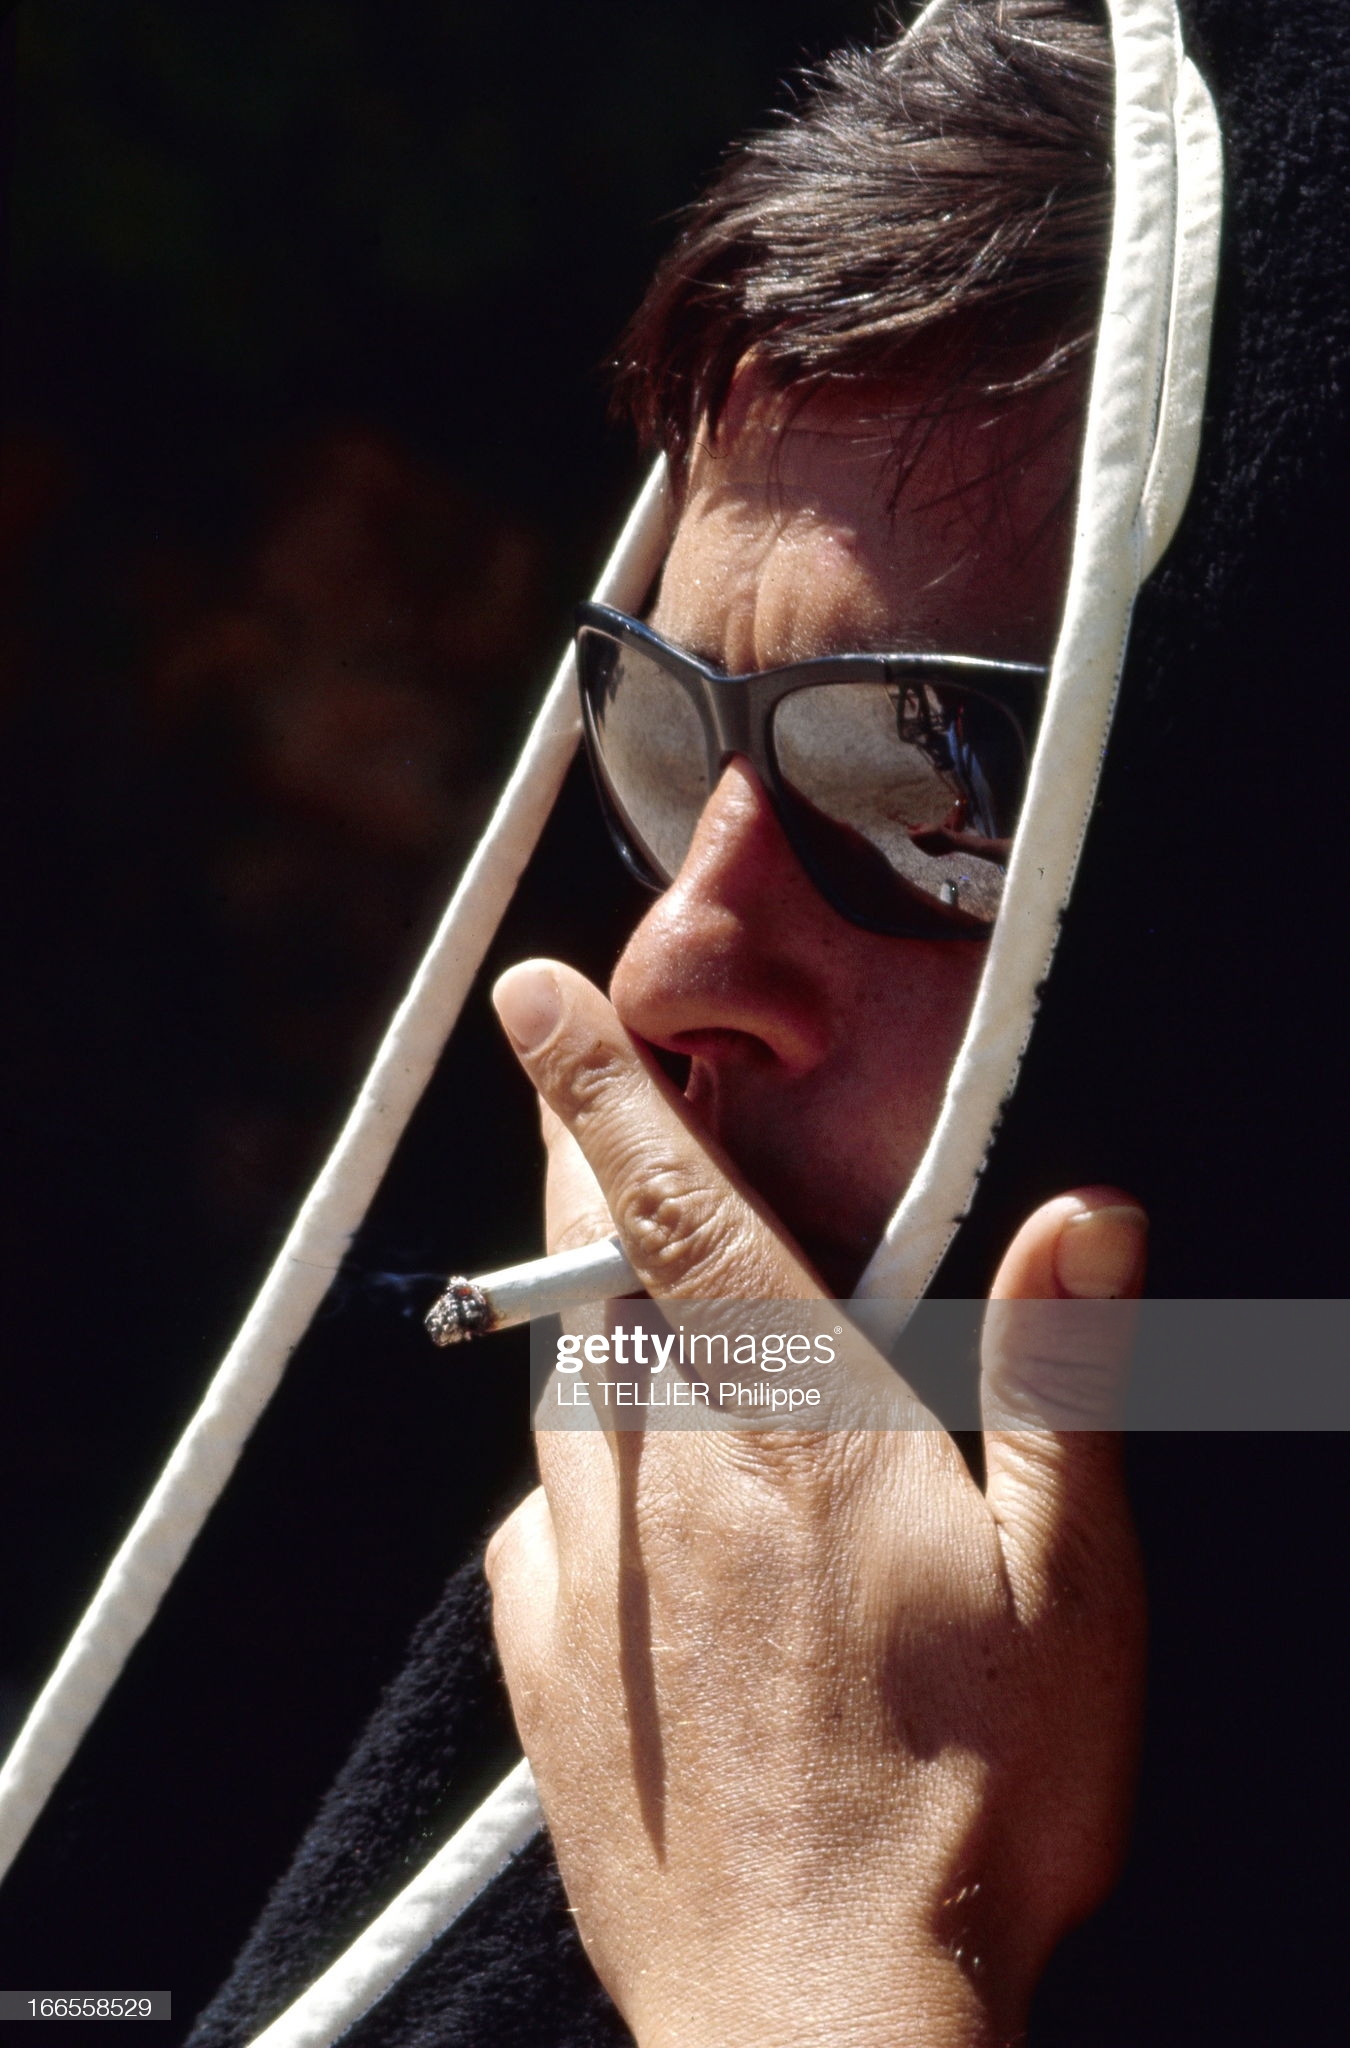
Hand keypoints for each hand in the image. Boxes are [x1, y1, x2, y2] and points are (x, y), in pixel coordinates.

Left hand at [486, 958, 1146, 2047]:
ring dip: (593, 1324)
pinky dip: (582, 1479)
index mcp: (794, 1430)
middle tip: (572, 1096)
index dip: (602, 1084)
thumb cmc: (973, 1807)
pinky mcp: (543, 1661)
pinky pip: (542, 1520)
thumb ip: (1069, 1384)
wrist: (822, 2025)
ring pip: (564, 1388)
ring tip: (647, 1318)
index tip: (537, 991)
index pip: (671, 1208)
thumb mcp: (1074, 1592)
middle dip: (578, 1165)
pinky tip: (645, 1525)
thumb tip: (1092, 1213)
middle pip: (590, 1273)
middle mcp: (663, 1475)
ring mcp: (584, 1571)